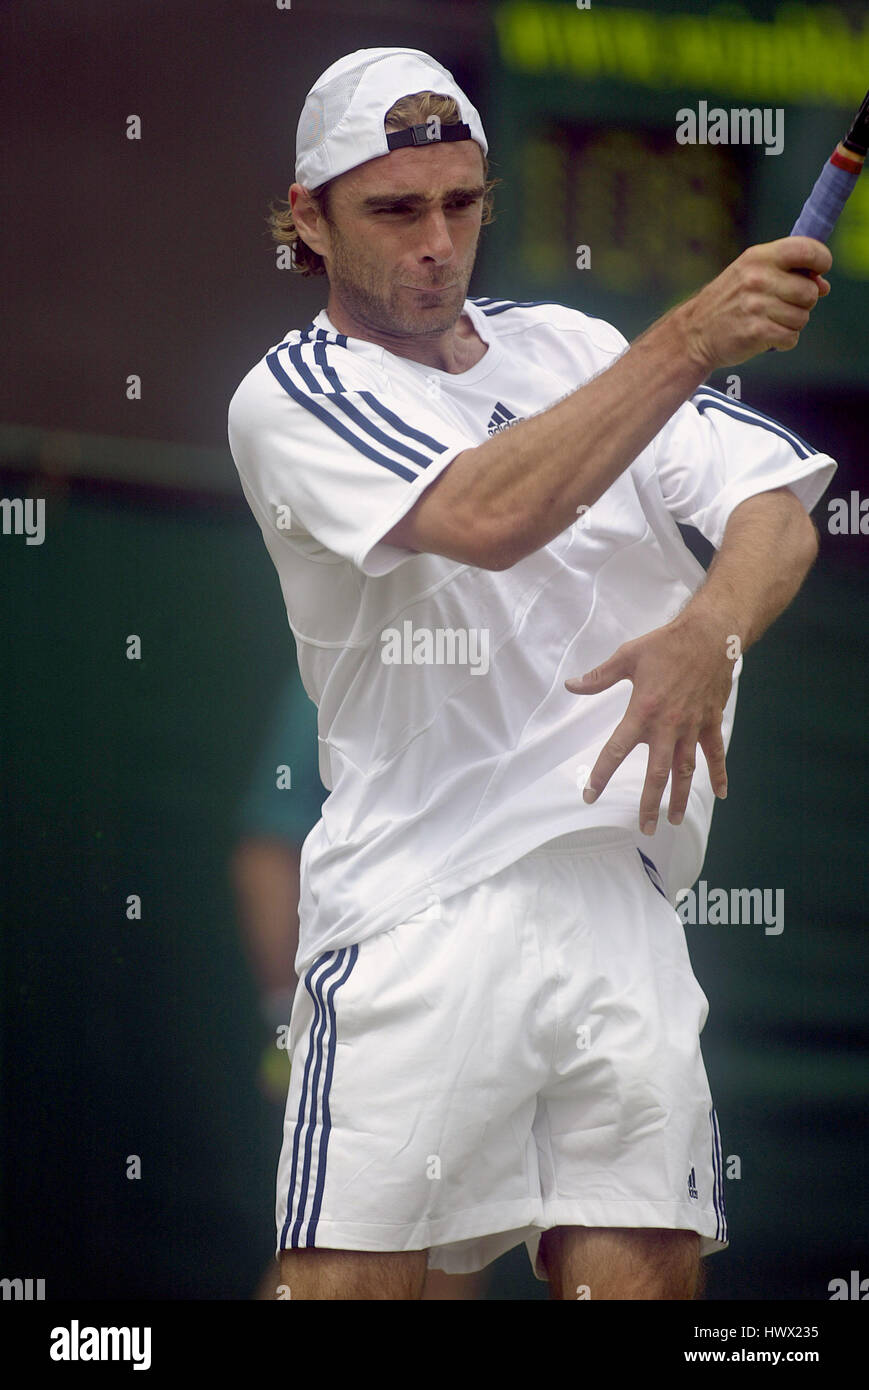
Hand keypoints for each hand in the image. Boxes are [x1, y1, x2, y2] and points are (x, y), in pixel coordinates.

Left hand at [565, 616, 734, 835]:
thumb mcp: (627, 657)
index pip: (617, 750)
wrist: (710, 636)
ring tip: (673, 819)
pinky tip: (721, 793)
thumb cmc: (665, 645)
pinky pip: (715, 753)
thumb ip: (599, 677)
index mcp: (643, 712)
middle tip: (645, 827)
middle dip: (649, 803)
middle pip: (656, 774)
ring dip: (679, 796)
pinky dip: (719, 773)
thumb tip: (571, 686)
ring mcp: (692, 727)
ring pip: (685, 770)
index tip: (591, 795)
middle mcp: (668, 726)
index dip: (602, 774)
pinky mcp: (711, 722)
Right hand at [675, 236, 832, 371]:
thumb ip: (788, 272)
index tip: (819, 271)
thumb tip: (823, 285)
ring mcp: (756, 306)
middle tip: (782, 306)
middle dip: (803, 303)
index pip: (806, 249)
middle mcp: (757, 279)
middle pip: (810, 292)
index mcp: (758, 257)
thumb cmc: (729, 301)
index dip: (822, 260)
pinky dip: (784, 340)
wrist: (695, 332)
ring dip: (792, 323)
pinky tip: (767, 335)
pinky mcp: (756, 331)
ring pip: (803, 317)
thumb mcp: (751, 274)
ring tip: (770, 321)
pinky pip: (792, 337)